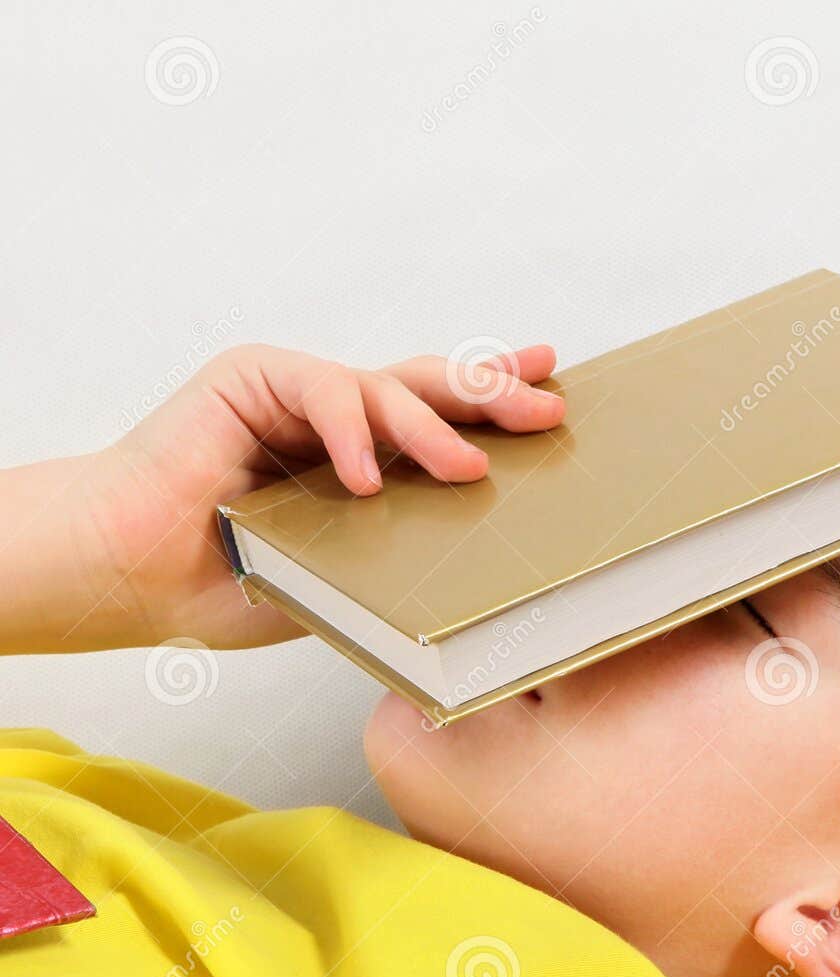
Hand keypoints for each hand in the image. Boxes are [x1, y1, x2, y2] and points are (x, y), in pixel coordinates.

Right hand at [79, 342, 564, 649]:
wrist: (136, 579)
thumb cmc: (227, 588)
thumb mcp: (344, 581)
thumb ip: (400, 559)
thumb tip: (487, 579)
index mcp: (360, 459)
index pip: (440, 423)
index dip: (493, 407)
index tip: (554, 401)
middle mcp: (335, 418)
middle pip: (430, 390)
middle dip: (490, 398)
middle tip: (546, 410)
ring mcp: (294, 392)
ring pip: (385, 388)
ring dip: (432, 431)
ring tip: (470, 472)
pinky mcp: (251, 376)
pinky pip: (319, 389)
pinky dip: (347, 433)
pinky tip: (364, 479)